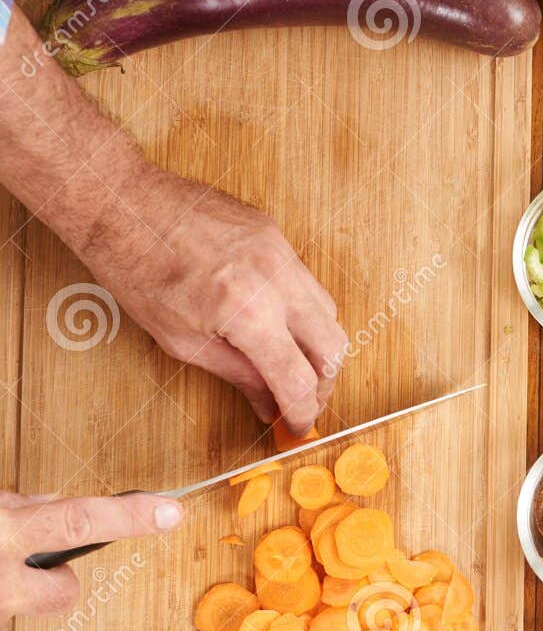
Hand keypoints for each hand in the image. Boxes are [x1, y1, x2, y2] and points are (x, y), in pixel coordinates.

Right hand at [0, 492, 182, 624]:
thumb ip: (22, 509)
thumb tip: (57, 506)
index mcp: (2, 532)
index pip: (78, 524)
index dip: (128, 518)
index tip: (168, 513)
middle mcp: (0, 579)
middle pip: (65, 590)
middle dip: (60, 580)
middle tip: (30, 568)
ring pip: (32, 606)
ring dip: (19, 590)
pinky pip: (9, 616)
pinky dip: (1, 599)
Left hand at [87, 167, 349, 435]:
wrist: (122, 203)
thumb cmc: (136, 269)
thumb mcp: (183, 341)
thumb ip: (238, 375)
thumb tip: (268, 406)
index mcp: (245, 311)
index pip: (297, 379)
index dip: (301, 413)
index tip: (296, 427)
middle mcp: (273, 278)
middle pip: (332, 346)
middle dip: (323, 383)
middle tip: (301, 400)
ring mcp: (280, 250)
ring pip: (328, 312)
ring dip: (317, 346)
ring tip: (290, 364)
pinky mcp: (276, 232)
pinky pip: (307, 281)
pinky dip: (302, 312)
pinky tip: (276, 324)